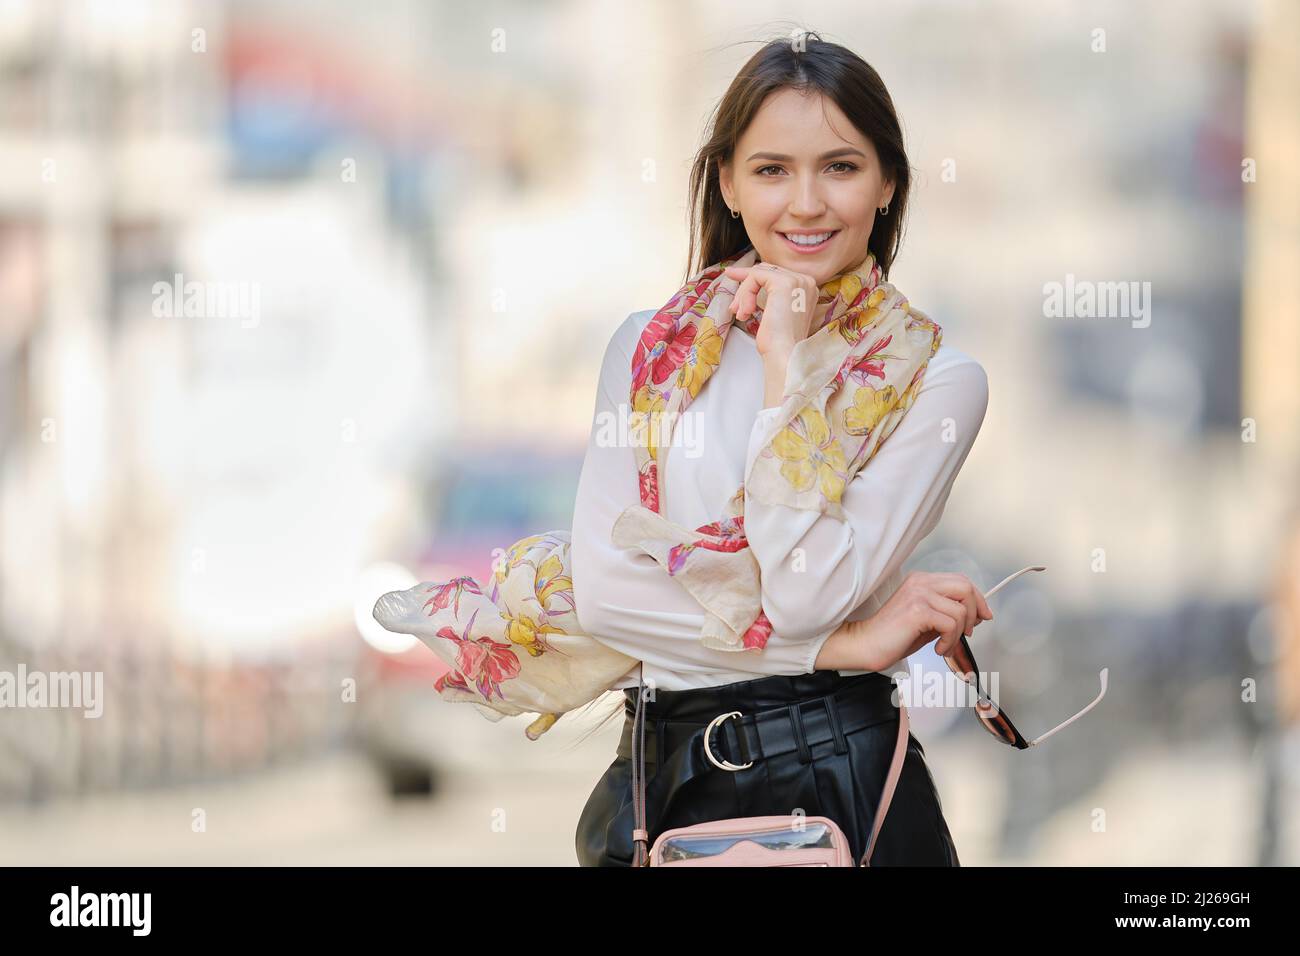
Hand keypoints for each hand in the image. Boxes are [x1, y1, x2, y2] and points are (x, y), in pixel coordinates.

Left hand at [723, 262, 818, 357]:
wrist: (784, 354)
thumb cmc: (778, 342)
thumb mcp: (774, 313)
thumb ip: (770, 296)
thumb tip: (748, 282)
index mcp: (806, 288)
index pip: (775, 273)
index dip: (752, 278)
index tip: (732, 277)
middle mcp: (805, 281)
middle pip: (766, 271)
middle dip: (745, 287)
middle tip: (733, 305)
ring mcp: (796, 280)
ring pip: (758, 274)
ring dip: (744, 294)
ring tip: (741, 315)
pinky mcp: (784, 283)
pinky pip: (755, 277)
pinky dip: (746, 294)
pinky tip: (745, 313)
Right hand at [814, 571, 993, 672]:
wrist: (865, 645)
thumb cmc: (893, 637)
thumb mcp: (926, 621)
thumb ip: (946, 613)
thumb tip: (976, 616)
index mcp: (921, 581)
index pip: (961, 580)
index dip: (978, 599)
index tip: (983, 617)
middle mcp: (920, 582)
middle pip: (966, 587)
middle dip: (975, 611)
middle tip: (968, 633)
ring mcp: (918, 594)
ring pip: (961, 609)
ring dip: (959, 634)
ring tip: (944, 646)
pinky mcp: (917, 610)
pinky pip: (951, 624)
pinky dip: (950, 641)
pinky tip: (938, 649)